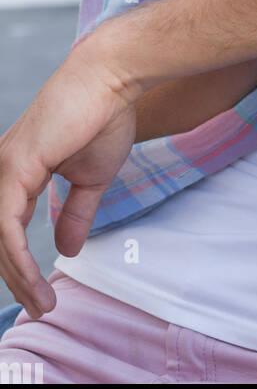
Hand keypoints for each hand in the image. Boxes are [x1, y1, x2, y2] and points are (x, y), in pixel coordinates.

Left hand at [0, 42, 138, 317]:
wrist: (112, 80)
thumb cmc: (104, 116)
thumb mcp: (91, 179)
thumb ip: (75, 213)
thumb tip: (66, 250)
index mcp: (17, 172)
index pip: (6, 231)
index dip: (19, 267)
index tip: (42, 296)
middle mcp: (2, 171)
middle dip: (16, 279)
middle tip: (41, 308)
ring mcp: (3, 168)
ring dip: (18, 276)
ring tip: (42, 303)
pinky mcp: (14, 167)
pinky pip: (5, 226)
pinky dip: (18, 257)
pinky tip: (34, 277)